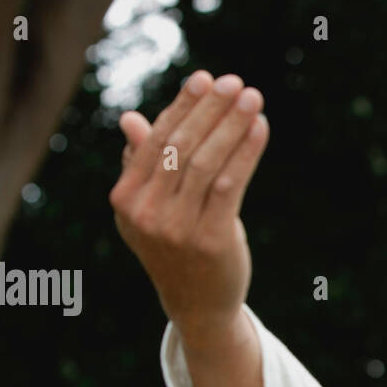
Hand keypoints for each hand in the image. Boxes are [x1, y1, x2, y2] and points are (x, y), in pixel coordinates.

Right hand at [109, 70, 269, 345]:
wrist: (199, 307)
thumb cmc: (178, 249)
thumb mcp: (153, 209)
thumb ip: (144, 166)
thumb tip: (131, 120)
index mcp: (125, 200)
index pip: (156, 141)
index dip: (182, 107)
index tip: (205, 79)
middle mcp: (145, 214)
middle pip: (180, 147)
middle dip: (210, 109)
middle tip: (234, 82)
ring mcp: (176, 229)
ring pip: (207, 162)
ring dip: (232, 125)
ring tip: (252, 98)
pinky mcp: (210, 240)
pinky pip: (230, 185)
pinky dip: (246, 152)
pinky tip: (260, 129)